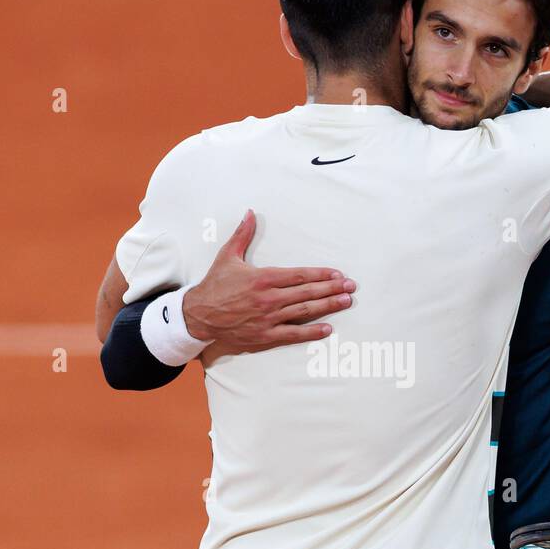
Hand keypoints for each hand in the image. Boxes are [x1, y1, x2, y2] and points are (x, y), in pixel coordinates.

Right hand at [183, 210, 355, 348]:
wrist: (198, 316)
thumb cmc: (214, 285)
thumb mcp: (227, 256)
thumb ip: (242, 234)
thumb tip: (250, 213)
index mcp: (262, 278)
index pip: (299, 275)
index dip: (321, 274)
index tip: (338, 274)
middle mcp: (268, 298)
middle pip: (307, 293)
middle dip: (332, 289)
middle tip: (351, 287)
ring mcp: (268, 318)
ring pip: (304, 312)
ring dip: (328, 307)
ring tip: (346, 302)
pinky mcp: (264, 335)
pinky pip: (292, 334)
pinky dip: (311, 332)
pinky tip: (328, 328)